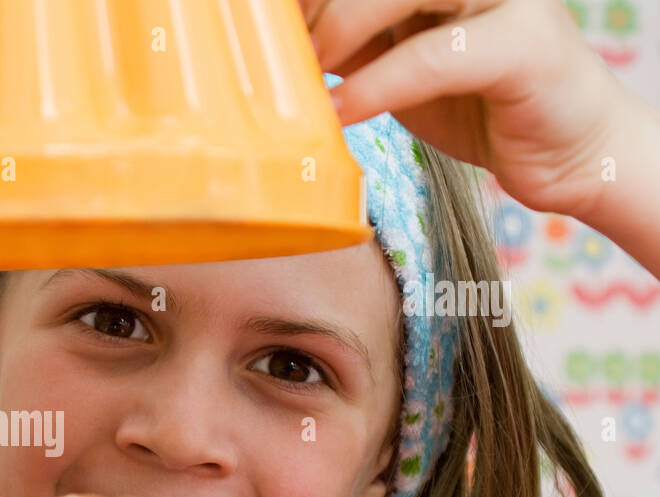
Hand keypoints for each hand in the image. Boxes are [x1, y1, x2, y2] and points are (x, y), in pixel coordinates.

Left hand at [303, 0, 643, 221]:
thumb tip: (277, 40)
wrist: (571, 151)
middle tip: (273, 53)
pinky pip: (435, 56)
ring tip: (304, 78)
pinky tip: (340, 113)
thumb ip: (350, 43)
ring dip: (339, 32)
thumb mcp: (396, 66)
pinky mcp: (526, 44)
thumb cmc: (479, 105)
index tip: (255, 20)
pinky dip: (378, 85)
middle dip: (314, 7)